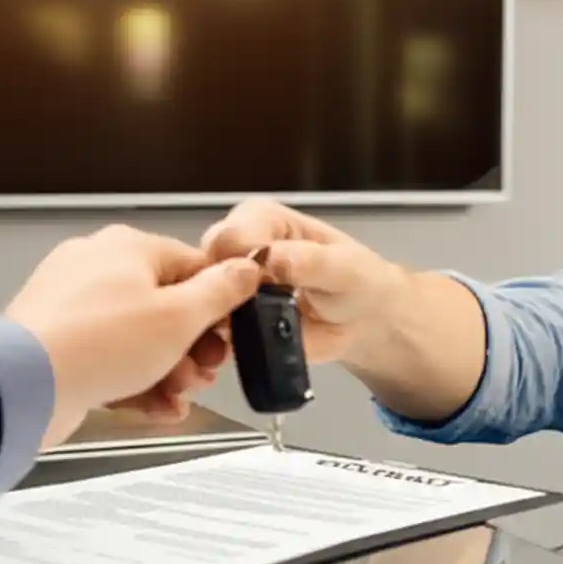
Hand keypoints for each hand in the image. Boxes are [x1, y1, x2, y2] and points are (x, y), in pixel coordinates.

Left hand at [4, 224, 260, 446]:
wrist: (24, 385)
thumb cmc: (101, 342)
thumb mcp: (181, 316)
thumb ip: (223, 291)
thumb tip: (248, 269)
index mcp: (129, 248)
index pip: (194, 267)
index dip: (220, 306)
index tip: (231, 335)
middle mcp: (98, 268)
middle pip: (167, 307)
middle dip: (193, 348)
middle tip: (205, 372)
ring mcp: (74, 307)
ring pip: (140, 338)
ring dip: (170, 370)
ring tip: (180, 395)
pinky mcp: (59, 344)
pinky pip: (111, 360)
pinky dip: (138, 384)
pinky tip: (159, 408)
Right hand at [201, 197, 408, 365]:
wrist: (361, 321)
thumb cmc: (356, 282)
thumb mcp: (344, 268)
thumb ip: (310, 261)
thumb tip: (271, 257)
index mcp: (262, 219)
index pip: (231, 235)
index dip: (241, 261)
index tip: (265, 284)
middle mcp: (236, 247)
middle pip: (205, 266)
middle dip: (222, 292)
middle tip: (256, 313)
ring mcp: (227, 285)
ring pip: (201, 299)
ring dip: (219, 319)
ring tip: (256, 331)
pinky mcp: (228, 319)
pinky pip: (211, 331)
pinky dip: (222, 341)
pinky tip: (245, 345)